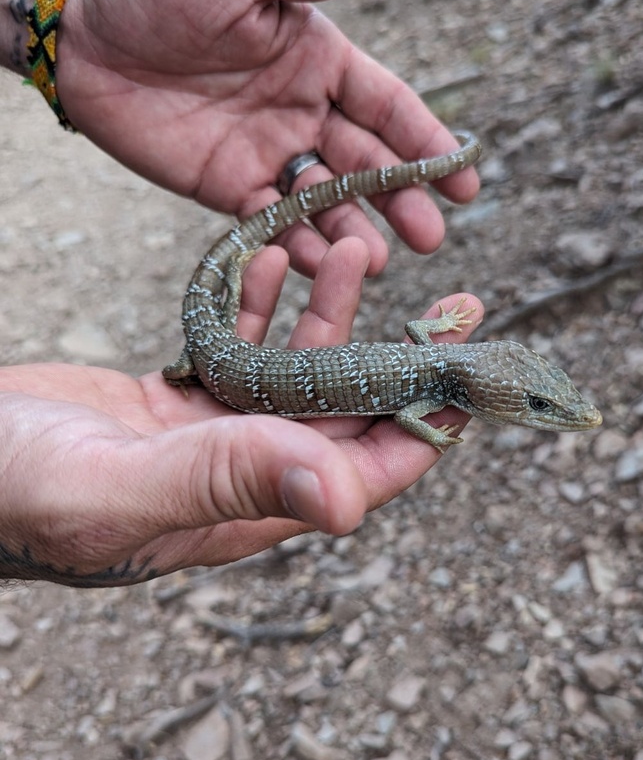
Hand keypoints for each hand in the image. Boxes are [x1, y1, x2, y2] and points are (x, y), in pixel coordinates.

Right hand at [0, 238, 482, 586]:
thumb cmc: (13, 495)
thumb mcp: (116, 487)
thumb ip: (225, 483)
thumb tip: (347, 500)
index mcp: (246, 510)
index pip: (367, 471)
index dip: (429, 424)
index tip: (478, 372)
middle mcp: (243, 476)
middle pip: (349, 416)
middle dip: (406, 360)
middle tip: (465, 304)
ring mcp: (210, 437)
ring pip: (296, 372)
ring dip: (332, 315)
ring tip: (360, 249)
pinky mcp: (176, 404)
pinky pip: (239, 350)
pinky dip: (260, 305)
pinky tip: (275, 259)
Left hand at [55, 0, 478, 276]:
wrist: (78, 30)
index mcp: (319, 58)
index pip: (388, 106)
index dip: (427, 143)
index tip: (464, 179)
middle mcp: (303, 110)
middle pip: (366, 164)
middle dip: (401, 200)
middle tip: (431, 237)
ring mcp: (268, 153)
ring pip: (324, 201)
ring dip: (353, 231)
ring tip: (381, 261)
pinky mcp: (228, 189)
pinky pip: (271, 221)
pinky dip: (294, 243)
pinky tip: (318, 264)